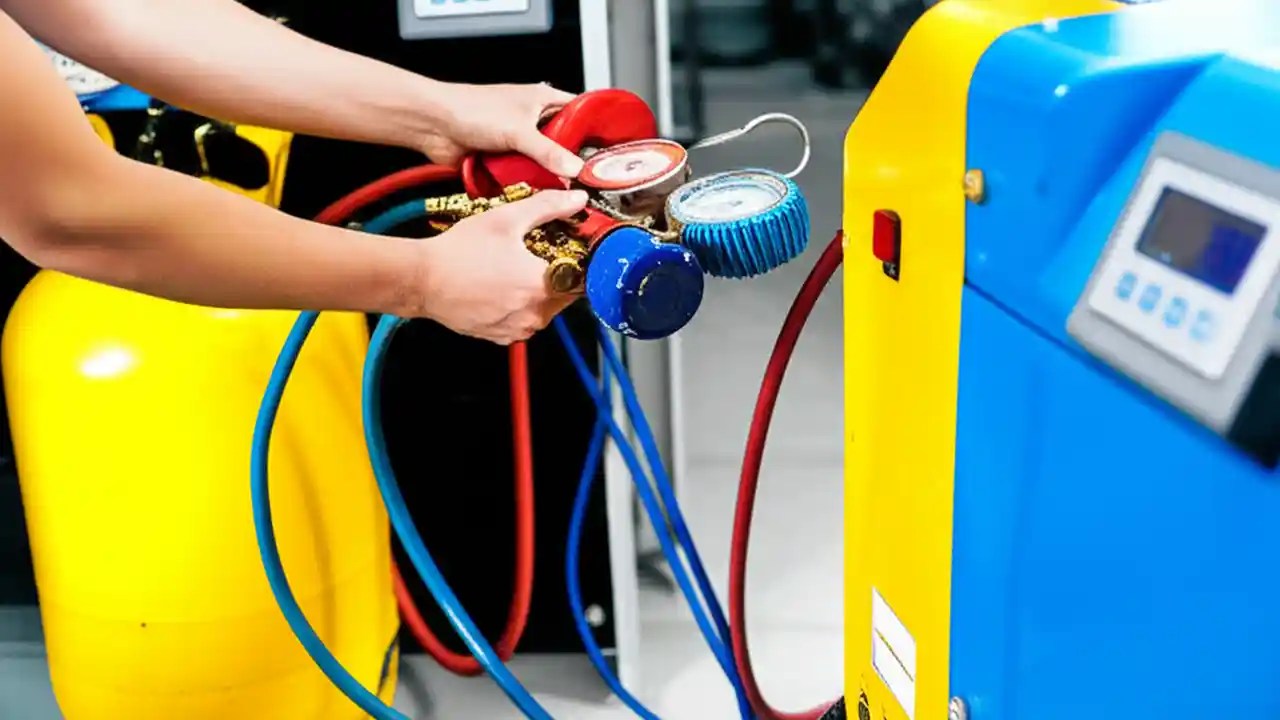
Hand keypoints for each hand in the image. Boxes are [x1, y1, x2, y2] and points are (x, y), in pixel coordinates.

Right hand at [411, 189, 588, 344]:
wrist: (422, 280)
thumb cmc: (459, 252)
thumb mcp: (506, 219)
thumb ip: (548, 207)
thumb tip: (576, 198)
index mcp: (542, 286)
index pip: (583, 280)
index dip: (580, 263)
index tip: (571, 250)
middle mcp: (534, 314)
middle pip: (565, 295)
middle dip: (558, 275)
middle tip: (539, 254)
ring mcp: (517, 329)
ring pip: (544, 309)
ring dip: (538, 292)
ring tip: (516, 269)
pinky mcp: (502, 337)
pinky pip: (523, 321)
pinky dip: (519, 306)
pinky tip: (502, 286)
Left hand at [421, 82, 584, 177]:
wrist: (433, 125)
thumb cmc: (470, 109)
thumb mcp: (519, 131)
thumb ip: (549, 152)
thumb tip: (574, 169)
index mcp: (542, 100)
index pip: (580, 112)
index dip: (595, 130)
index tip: (607, 152)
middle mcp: (532, 120)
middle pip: (563, 145)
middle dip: (569, 162)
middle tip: (583, 179)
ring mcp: (517, 141)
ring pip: (543, 163)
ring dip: (544, 176)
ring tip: (557, 189)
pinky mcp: (503, 159)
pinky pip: (522, 176)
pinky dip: (524, 183)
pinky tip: (530, 191)